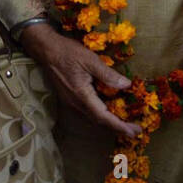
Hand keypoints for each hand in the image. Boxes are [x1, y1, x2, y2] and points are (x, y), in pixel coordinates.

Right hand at [17, 24, 140, 137]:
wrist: (46, 50)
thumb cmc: (67, 52)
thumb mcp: (90, 60)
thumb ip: (108, 74)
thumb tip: (126, 85)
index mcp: (82, 95)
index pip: (103, 117)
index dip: (120, 126)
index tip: (134, 132)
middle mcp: (76, 104)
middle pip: (99, 122)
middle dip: (118, 128)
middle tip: (135, 131)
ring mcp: (71, 102)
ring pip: (93, 119)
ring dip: (109, 124)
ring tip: (125, 125)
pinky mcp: (70, 98)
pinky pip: (88, 112)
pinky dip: (101, 116)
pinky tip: (109, 112)